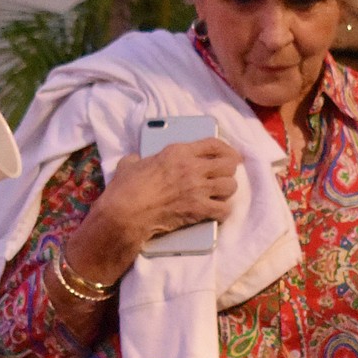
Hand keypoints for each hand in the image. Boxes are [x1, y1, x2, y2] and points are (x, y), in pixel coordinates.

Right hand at [67, 137, 240, 280]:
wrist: (126, 213)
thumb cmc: (125, 188)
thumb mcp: (130, 164)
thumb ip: (138, 159)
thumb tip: (136, 161)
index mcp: (178, 152)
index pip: (213, 143)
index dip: (226, 149)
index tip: (232, 154)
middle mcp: (192, 167)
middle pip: (228, 164)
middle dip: (229, 170)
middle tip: (225, 176)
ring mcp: (198, 189)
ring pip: (230, 186)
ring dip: (227, 191)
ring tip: (220, 194)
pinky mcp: (199, 210)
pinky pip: (224, 209)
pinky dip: (223, 212)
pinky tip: (217, 213)